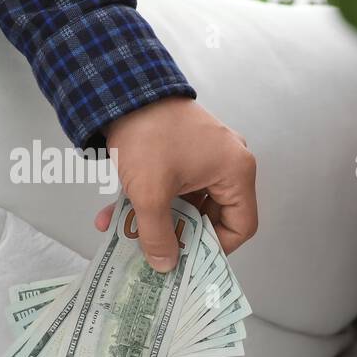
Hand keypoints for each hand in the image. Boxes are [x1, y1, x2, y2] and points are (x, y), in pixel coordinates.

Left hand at [95, 97, 256, 270]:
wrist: (124, 90)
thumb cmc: (149, 137)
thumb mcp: (151, 194)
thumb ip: (158, 236)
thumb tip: (164, 267)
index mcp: (235, 171)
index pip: (241, 225)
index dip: (215, 248)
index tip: (186, 260)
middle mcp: (228, 162)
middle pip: (212, 215)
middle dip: (179, 235)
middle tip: (156, 253)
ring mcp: (206, 154)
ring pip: (187, 202)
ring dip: (157, 219)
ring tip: (126, 234)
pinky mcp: (184, 149)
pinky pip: (174, 184)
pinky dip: (150, 199)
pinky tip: (114, 213)